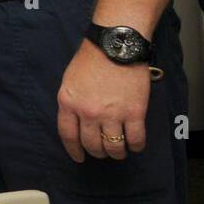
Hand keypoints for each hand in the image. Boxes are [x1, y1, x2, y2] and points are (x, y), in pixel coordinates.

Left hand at [56, 39, 150, 161]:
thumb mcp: (69, 81)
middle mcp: (88, 113)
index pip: (68, 136)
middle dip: (97, 152)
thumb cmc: (92, 59)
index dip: (74, 150)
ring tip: (118, 151)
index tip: (79, 157)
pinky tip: (135, 146)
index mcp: (68, 103)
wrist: (116, 46)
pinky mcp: (134, 113)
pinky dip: (135, 146)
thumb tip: (76, 121)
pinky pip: (135, 139)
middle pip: (91, 144)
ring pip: (113, 146)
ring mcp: (112, 114)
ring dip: (116, 152)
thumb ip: (71, 102)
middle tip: (102, 152)